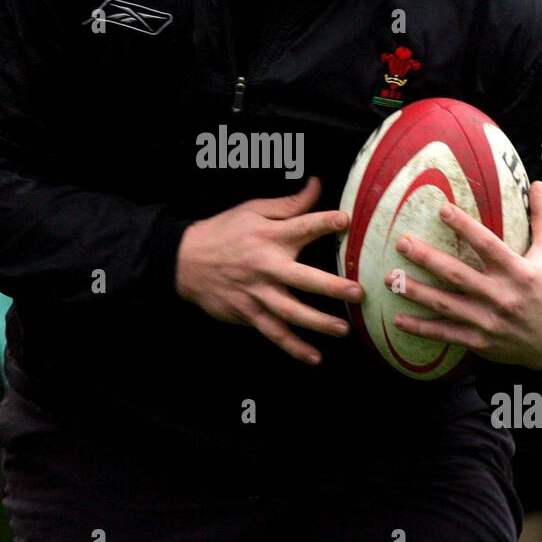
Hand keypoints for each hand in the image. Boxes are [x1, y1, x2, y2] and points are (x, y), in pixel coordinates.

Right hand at [175, 176, 362, 364]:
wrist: (185, 260)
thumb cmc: (225, 231)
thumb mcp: (254, 210)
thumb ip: (290, 204)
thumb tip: (317, 184)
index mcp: (269, 235)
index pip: (301, 226)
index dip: (324, 222)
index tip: (345, 220)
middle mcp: (265, 265)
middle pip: (301, 278)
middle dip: (330, 286)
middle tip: (356, 292)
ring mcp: (256, 292)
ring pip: (289, 311)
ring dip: (317, 322)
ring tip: (343, 330)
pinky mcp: (247, 312)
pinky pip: (273, 332)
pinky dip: (292, 346)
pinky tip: (314, 357)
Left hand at [388, 180, 541, 371]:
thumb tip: (538, 184)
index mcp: (519, 272)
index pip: (487, 245)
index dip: (464, 227)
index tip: (441, 209)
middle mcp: (502, 296)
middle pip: (458, 275)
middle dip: (427, 258)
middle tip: (401, 243)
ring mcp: (489, 321)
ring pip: (445, 305)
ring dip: (415, 292)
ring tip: (389, 278)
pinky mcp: (480, 341)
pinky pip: (446, 334)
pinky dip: (421, 328)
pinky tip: (397, 318)